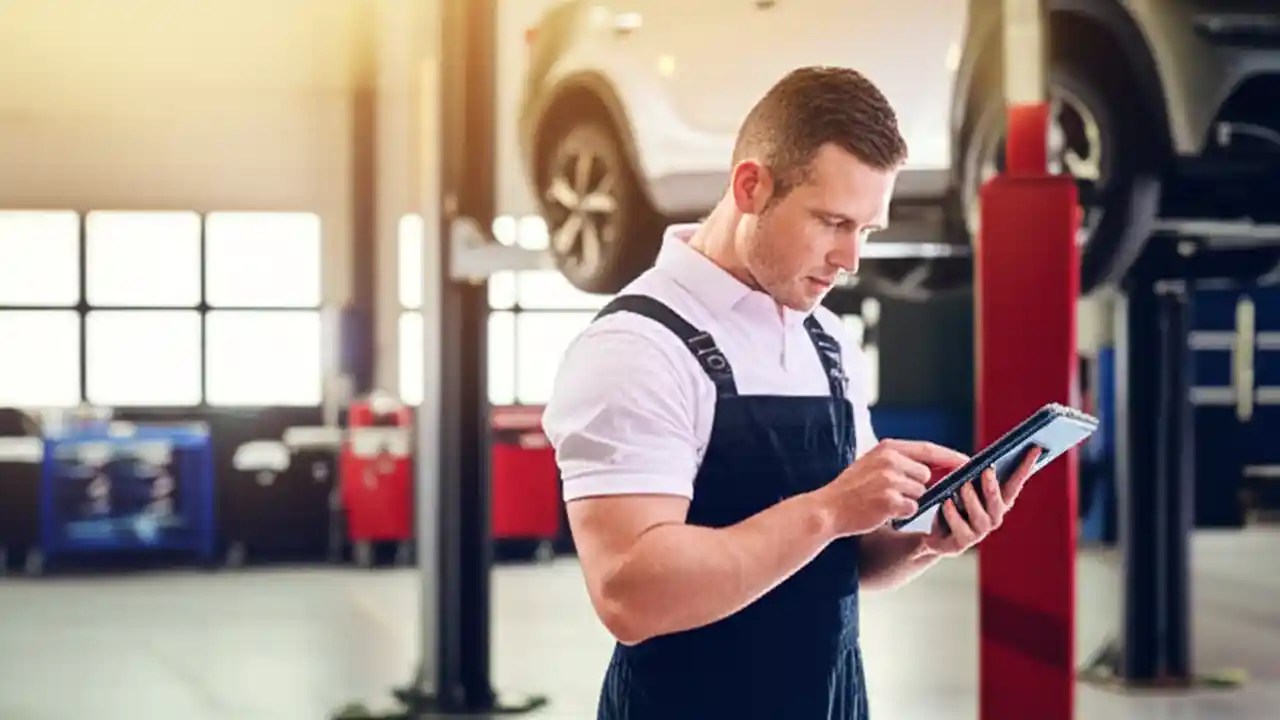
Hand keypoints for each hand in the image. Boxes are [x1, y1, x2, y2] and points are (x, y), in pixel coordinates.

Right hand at [816, 439, 969, 535]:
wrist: (828, 509)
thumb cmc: (852, 488)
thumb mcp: (873, 463)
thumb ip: (900, 461)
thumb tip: (934, 467)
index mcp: (886, 448)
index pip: (928, 448)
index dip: (950, 456)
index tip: (967, 462)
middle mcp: (890, 461)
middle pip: (926, 474)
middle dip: (918, 486)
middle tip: (893, 492)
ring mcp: (890, 481)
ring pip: (920, 492)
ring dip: (908, 500)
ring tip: (883, 500)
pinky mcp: (890, 501)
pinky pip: (911, 508)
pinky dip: (901, 512)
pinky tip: (882, 511)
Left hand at [922, 446, 1042, 556]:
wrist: (933, 537)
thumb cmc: (953, 504)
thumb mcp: (964, 487)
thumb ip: (977, 475)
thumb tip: (985, 460)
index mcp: (998, 502)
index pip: (1015, 483)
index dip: (1026, 467)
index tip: (1035, 448)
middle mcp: (993, 518)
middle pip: (998, 502)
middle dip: (993, 485)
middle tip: (988, 469)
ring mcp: (978, 532)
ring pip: (979, 516)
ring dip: (972, 499)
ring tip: (963, 485)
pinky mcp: (961, 543)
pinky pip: (959, 528)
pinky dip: (953, 514)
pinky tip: (946, 502)